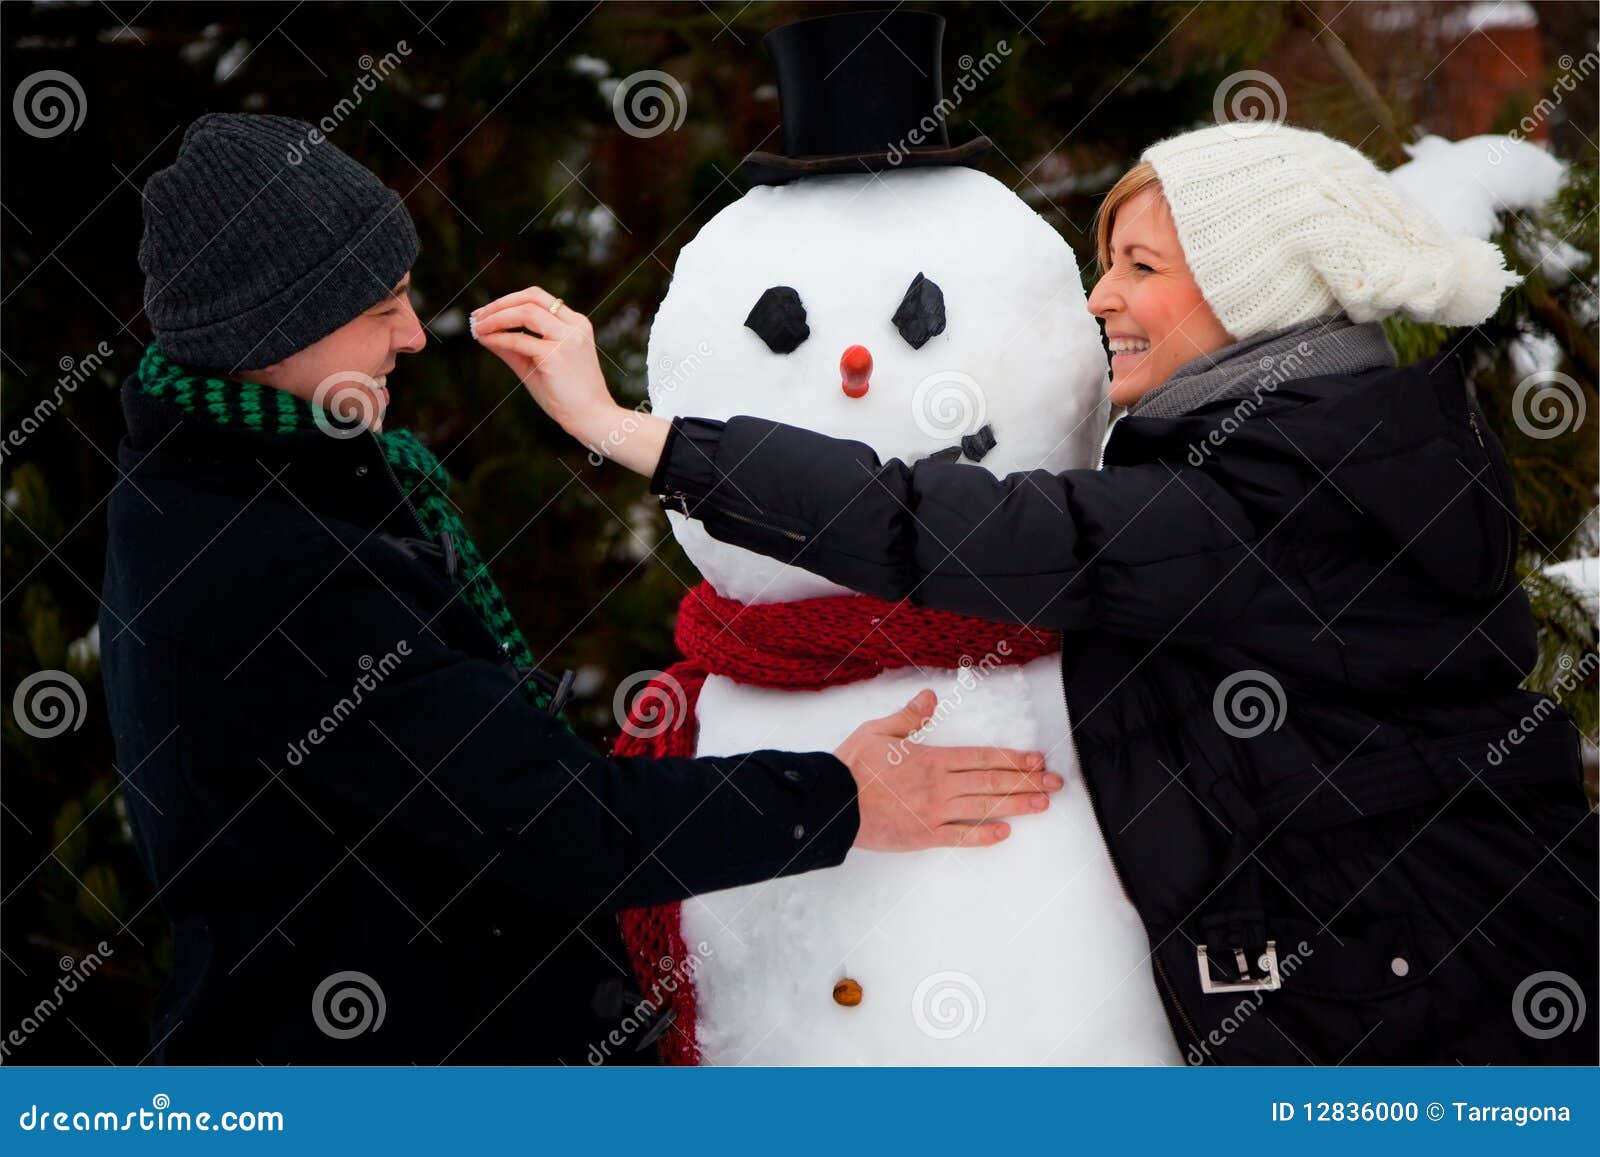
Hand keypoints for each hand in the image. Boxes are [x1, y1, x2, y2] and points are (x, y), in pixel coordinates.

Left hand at [471, 286, 668, 476]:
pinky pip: (520, 339)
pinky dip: (499, 338)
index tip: (487, 312)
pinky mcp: (556, 355)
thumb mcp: (535, 365)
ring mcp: (567, 339)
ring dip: (496, 317)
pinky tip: (486, 340)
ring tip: (477, 327)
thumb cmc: (566, 396)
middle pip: (530, 298)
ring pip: (525, 312)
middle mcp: (574, 326)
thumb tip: (483, 333)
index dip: (508, 300)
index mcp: (575, 324)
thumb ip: (513, 347)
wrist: (592, 418)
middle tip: (476, 317)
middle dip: (499, 304)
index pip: (537, 297)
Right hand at [834, 689, 1060, 850]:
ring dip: (1015, 805)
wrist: (833, 803)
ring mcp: (933, 812)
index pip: (982, 757)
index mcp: (932, 759)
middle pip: (990, 782)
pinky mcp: (923, 835)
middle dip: (1026, 782)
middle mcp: (939, 786)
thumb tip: (930, 696)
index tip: (1037, 760)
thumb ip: (909, 716)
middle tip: (1055, 784)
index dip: (1012, 759)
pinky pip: (959, 836)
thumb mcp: (878, 731)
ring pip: (982, 807)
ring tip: (1042, 805)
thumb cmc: (852, 766)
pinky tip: (1004, 833)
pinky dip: (982, 836)